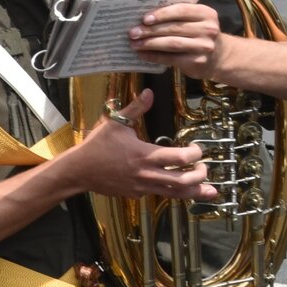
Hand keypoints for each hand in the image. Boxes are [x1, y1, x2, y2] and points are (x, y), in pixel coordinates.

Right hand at [67, 89, 214, 201]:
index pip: (181, 157)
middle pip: (185, 180)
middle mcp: (147, 173)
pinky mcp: (136, 194)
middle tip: (203, 168)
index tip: (196, 149)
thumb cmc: (97, 145)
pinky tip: (174, 187)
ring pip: (176, 194)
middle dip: (200, 175)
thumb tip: (149, 92)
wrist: (78, 170)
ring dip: (195, 192)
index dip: (196, 154)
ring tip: (208, 190)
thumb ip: (136, 109)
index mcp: (145, 154)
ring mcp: (142, 186)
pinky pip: (158, 194)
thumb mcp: (115, 123)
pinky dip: (170, 191)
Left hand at [127, 1, 223, 78]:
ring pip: (172, 43)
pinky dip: (154, 56)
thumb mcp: (194, 20)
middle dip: (150, 30)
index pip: (181, 10)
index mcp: (206, 13)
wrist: (219, 56)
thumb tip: (142, 17)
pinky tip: (142, 54)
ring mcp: (204, 46)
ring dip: (149, 43)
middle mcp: (208, 29)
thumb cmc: (198, 34)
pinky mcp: (198, 62)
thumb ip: (176, 16)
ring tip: (134, 44)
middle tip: (132, 32)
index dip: (162, 14)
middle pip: (174, 28)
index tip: (144, 19)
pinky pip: (171, 58)